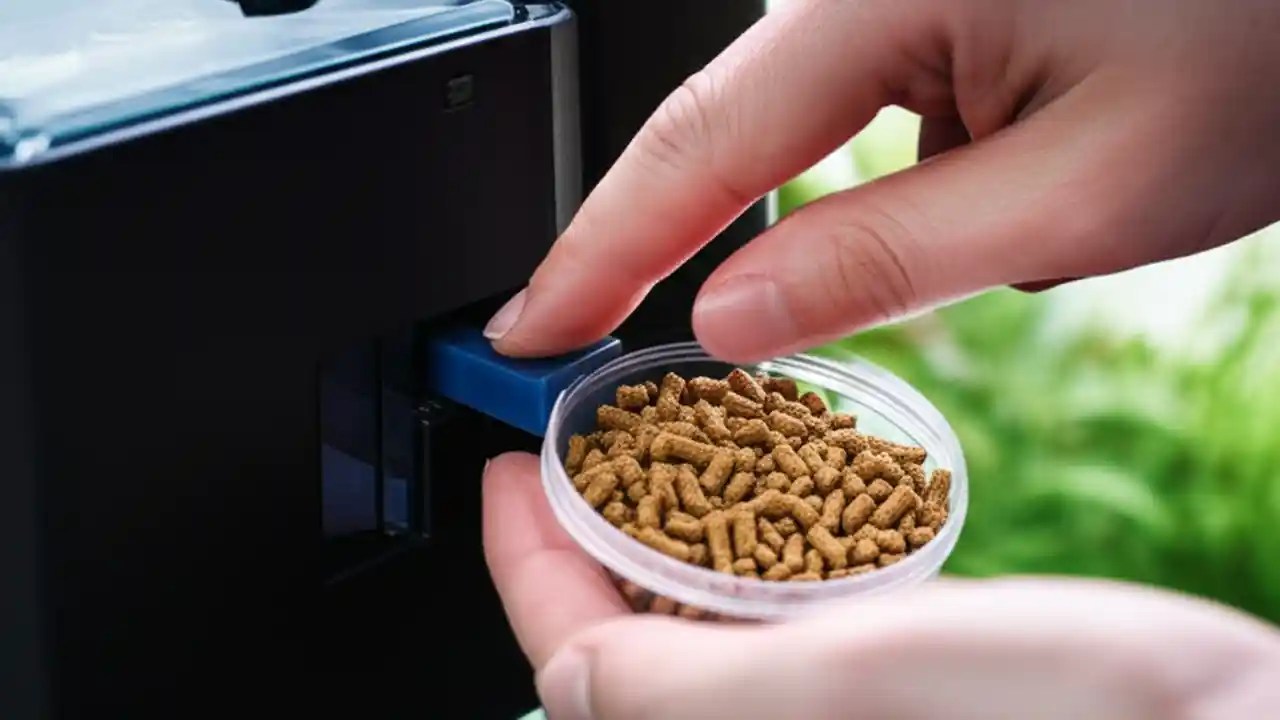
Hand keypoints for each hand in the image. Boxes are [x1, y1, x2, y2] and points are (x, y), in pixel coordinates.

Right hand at [483, 0, 1279, 362]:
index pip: (695, 146)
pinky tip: (1006, 179)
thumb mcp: (1082, 189)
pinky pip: (871, 107)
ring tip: (971, 221)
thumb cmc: (1265, 48)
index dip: (597, 251)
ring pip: (809, 129)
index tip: (525, 327)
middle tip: (618, 333)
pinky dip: (895, 176)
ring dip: (843, 212)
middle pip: (724, 126)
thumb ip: (886, 256)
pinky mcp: (934, 7)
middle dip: (675, 238)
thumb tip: (729, 314)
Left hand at [483, 453, 1279, 719]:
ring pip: (697, 617)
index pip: (571, 655)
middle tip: (571, 445)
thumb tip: (561, 667)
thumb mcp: (822, 691)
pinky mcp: (881, 675)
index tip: (503, 468)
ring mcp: (816, 703)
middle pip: (628, 636)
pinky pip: (774, 609)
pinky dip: (744, 543)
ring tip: (646, 446)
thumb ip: (660, 688)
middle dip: (590, 536)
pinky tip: (751, 489)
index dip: (521, 557)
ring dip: (663, 531)